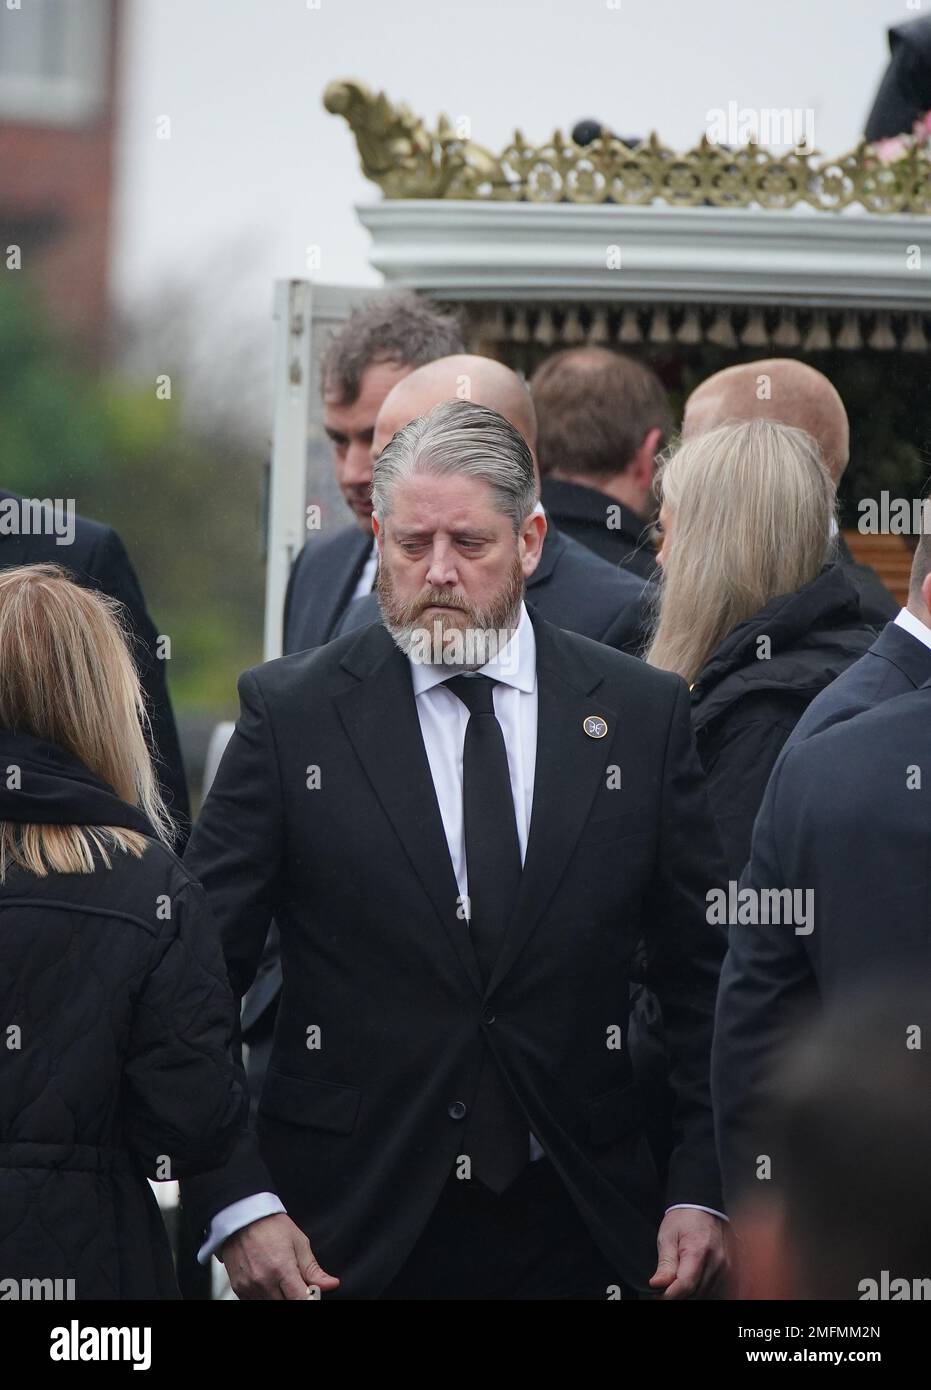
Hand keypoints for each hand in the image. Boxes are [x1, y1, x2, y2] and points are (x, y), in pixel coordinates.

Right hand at [221, 1213, 339, 1299]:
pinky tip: (268, 1281)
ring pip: (270, 1304)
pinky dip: (265, 1296)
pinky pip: (255, 1301)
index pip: (300, 1300)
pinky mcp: (238, 1289)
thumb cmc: (271, 1226)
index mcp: (282, 1268)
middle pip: (286, 1304)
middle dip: (294, 1296)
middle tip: (295, 1281)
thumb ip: (314, 1270)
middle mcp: (263, 1281)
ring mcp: (249, 1286)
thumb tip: (331, 1285)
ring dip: (280, 1296)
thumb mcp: (299, 1242)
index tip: (311, 1295)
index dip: (309, 1299)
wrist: (242, 1218)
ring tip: (281, 1279)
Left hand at [648, 1208, 727, 1298]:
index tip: (658, 1297)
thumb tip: (658, 1285)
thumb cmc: (683, 1219)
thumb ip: (665, 1264)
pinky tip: (691, 1282)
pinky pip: (715, 1289)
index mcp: (698, 1251)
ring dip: (690, 1293)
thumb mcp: (667, 1237)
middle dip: (678, 1294)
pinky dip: (701, 1289)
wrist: (702, 1206)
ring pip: (705, 1293)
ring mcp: (726, 1267)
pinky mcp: (729, 1270)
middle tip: (664, 1288)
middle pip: (696, 1293)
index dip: (669, 1295)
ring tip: (677, 1281)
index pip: (685, 1285)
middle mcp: (717, 1262)